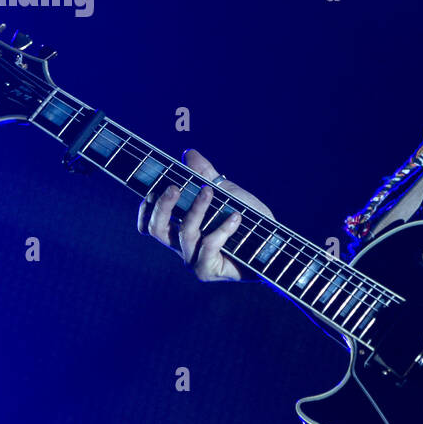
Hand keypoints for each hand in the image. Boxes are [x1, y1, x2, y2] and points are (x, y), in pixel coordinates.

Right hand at [137, 148, 272, 281]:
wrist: (274, 244)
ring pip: (184, 233)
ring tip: (210, 191)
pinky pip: (209, 246)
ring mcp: (193, 260)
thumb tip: (189, 153)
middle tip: (175, 187)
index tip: (154, 186)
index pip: (152, 222)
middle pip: (156, 229)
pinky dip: (223, 229)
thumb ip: (206, 175)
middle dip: (163, 206)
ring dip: (197, 209)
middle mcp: (183, 246)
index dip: (147, 206)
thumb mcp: (227, 192)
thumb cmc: (249, 219)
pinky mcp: (208, 270)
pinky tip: (237, 216)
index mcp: (181, 229)